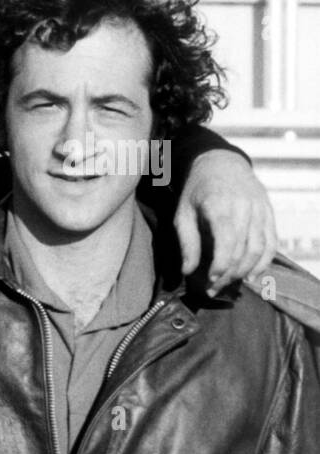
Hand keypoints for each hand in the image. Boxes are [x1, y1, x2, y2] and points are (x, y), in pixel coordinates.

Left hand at [174, 149, 277, 296]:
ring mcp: (261, 210)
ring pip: (260, 248)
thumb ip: (187, 243)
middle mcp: (245, 207)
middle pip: (244, 249)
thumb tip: (187, 272)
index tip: (209, 281)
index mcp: (220, 205)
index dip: (221, 265)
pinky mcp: (269, 213)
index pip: (227, 241)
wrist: (220, 163)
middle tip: (213, 290)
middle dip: (229, 274)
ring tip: (229, 284)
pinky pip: (271, 242)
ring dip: (246, 271)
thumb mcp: (182, 213)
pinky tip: (251, 275)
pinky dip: (264, 262)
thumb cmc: (196, 191)